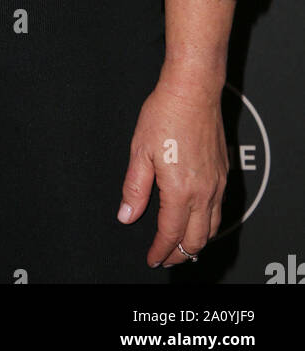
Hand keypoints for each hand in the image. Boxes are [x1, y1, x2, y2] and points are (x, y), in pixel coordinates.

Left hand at [117, 79, 227, 267]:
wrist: (193, 90)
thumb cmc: (165, 114)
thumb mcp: (139, 151)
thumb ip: (134, 188)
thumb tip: (126, 216)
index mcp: (180, 190)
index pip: (170, 233)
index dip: (160, 250)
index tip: (152, 258)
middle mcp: (204, 191)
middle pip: (197, 239)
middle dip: (181, 254)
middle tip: (167, 259)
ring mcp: (217, 183)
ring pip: (212, 227)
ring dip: (197, 242)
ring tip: (183, 247)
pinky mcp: (224, 172)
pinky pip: (219, 209)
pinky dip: (209, 223)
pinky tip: (199, 219)